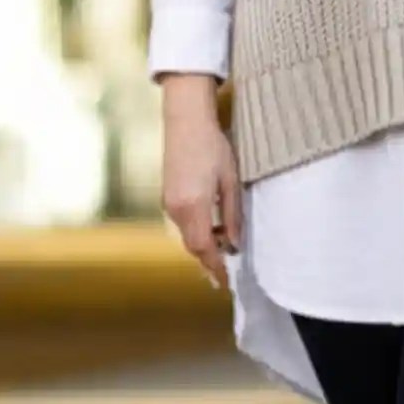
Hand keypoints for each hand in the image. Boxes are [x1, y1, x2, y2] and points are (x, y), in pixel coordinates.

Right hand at [159, 73, 240, 288]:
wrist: (185, 121)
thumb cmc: (213, 146)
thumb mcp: (230, 181)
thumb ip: (232, 215)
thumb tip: (235, 243)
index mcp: (193, 205)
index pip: (204, 248)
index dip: (215, 267)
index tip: (226, 282)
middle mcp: (176, 208)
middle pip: (193, 246)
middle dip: (209, 261)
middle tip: (225, 276)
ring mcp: (168, 203)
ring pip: (187, 236)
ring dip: (204, 247)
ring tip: (223, 254)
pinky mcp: (168, 196)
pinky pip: (183, 224)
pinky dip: (197, 233)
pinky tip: (213, 231)